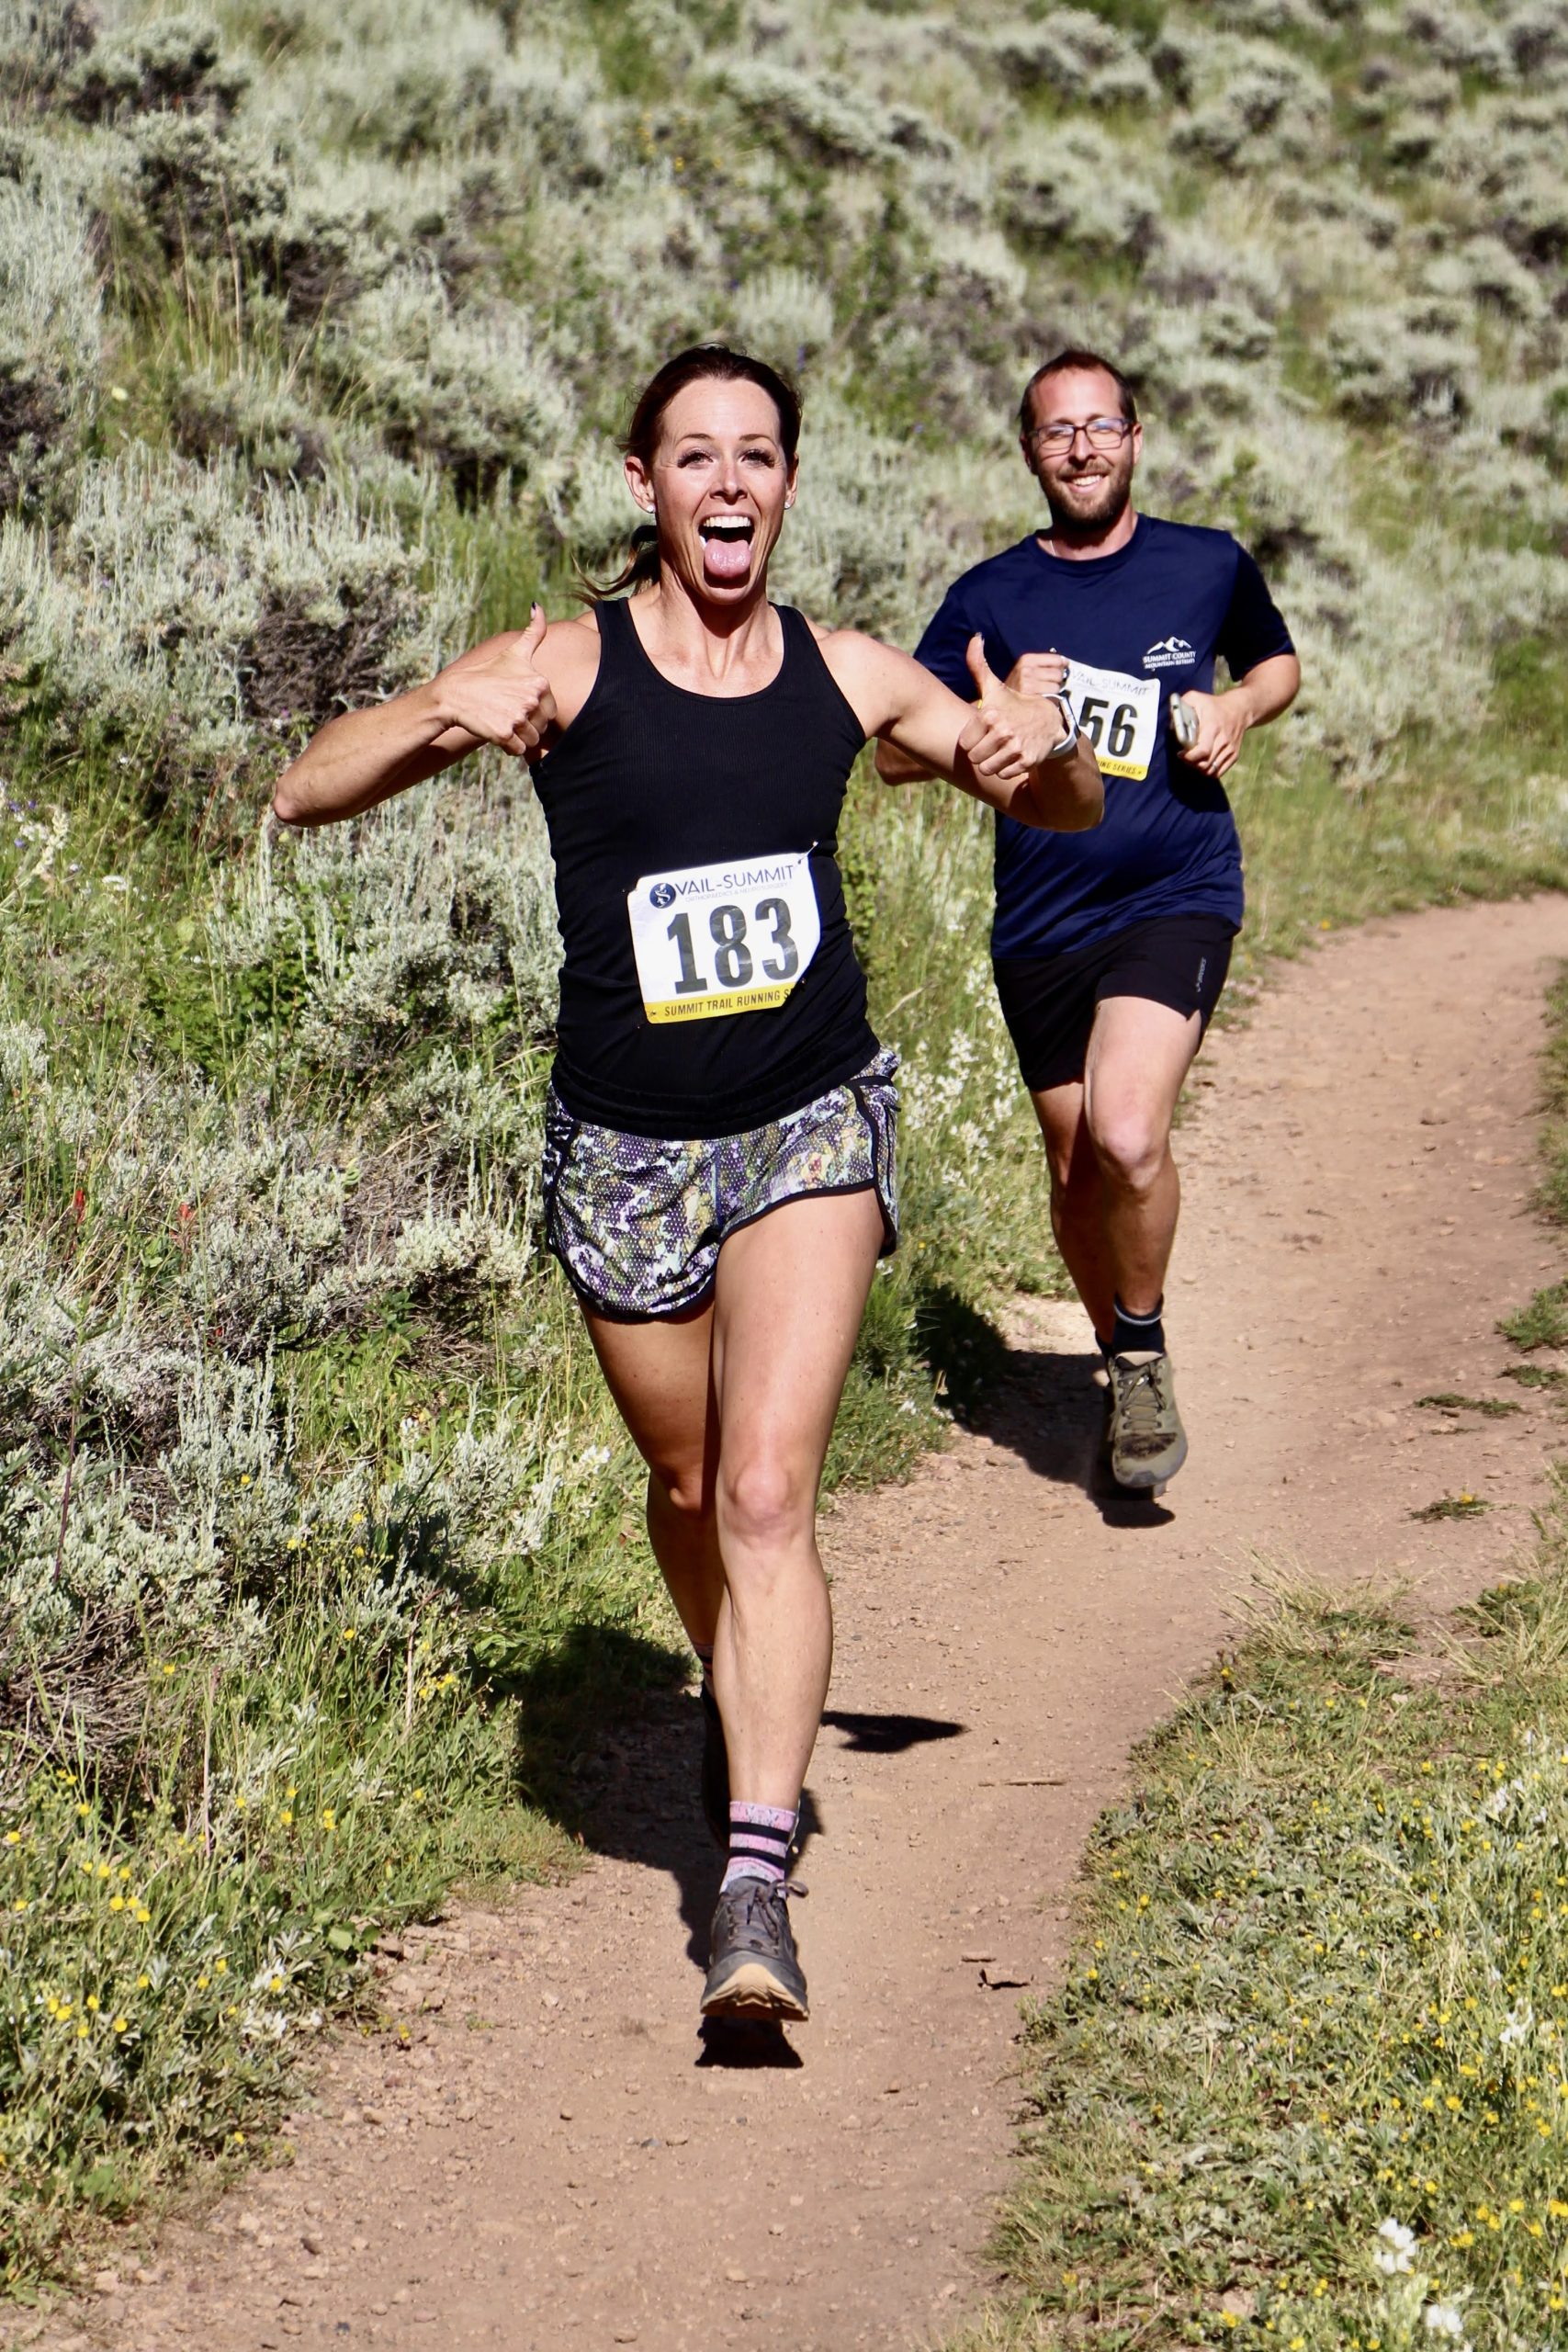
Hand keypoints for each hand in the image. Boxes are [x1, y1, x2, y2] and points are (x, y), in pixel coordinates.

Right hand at [433, 606, 556, 759]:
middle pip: (542, 726)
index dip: (534, 711)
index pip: (550, 710)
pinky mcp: (504, 735)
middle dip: (527, 725)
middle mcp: (531, 699)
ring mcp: (518, 717)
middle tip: (506, 713)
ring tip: (502, 722)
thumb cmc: (487, 673)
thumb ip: (534, 633)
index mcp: (539, 682)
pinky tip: (497, 733)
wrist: (455, 694)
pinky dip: (510, 747)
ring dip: (519, 737)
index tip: (516, 703)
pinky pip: (520, 751)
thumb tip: (539, 607)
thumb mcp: (513, 652)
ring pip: (532, 740)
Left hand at [957, 634, 1070, 780]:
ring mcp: (1015, 747)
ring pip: (987, 769)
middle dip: (982, 753)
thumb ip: (979, 666)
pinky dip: (1006, 770)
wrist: (1050, 721)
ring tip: (1001, 750)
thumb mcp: (996, 687)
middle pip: (975, 758)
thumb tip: (975, 638)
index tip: (983, 732)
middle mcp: (1002, 731)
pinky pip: (1003, 775)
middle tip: (993, 743)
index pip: (965, 744)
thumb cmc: (1015, 705)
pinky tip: (1013, 757)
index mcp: (989, 714)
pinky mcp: (1026, 761)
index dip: (973, 740)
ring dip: (993, 763)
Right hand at [1004, 650, 1069, 701]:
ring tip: (1044, 693)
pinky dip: (1051, 699)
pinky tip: (1043, 699)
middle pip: (1058, 673)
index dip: (1062, 665)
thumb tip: (1065, 662)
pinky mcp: (1030, 697)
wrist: (1001, 703)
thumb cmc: (1016, 687)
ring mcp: (1028, 683)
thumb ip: (1044, 664)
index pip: (1057, 659)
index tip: (1062, 668)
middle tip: (1049, 684)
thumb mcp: (1026, 669)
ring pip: (1056, 686)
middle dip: (1057, 680)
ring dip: (1054, 691)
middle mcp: (1026, 669)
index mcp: (1027, 659)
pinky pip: (1052, 696)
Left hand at [1171, 686, 1248, 779]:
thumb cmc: (1213, 705)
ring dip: (1198, 768)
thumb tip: (1171, 721)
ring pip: (1210, 771)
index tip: (1181, 753)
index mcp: (1212, 727)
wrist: (1240, 709)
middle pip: (1204, 764)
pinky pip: (1218, 772)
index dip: (1189, 757)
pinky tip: (1203, 761)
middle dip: (1191, 763)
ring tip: (1194, 759)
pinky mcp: (1234, 755)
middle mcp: (1223, 740)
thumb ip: (1180, 706)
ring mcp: (1230, 749)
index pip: (1202, 751)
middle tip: (1185, 756)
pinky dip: (1208, 771)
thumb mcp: (1196, 698)